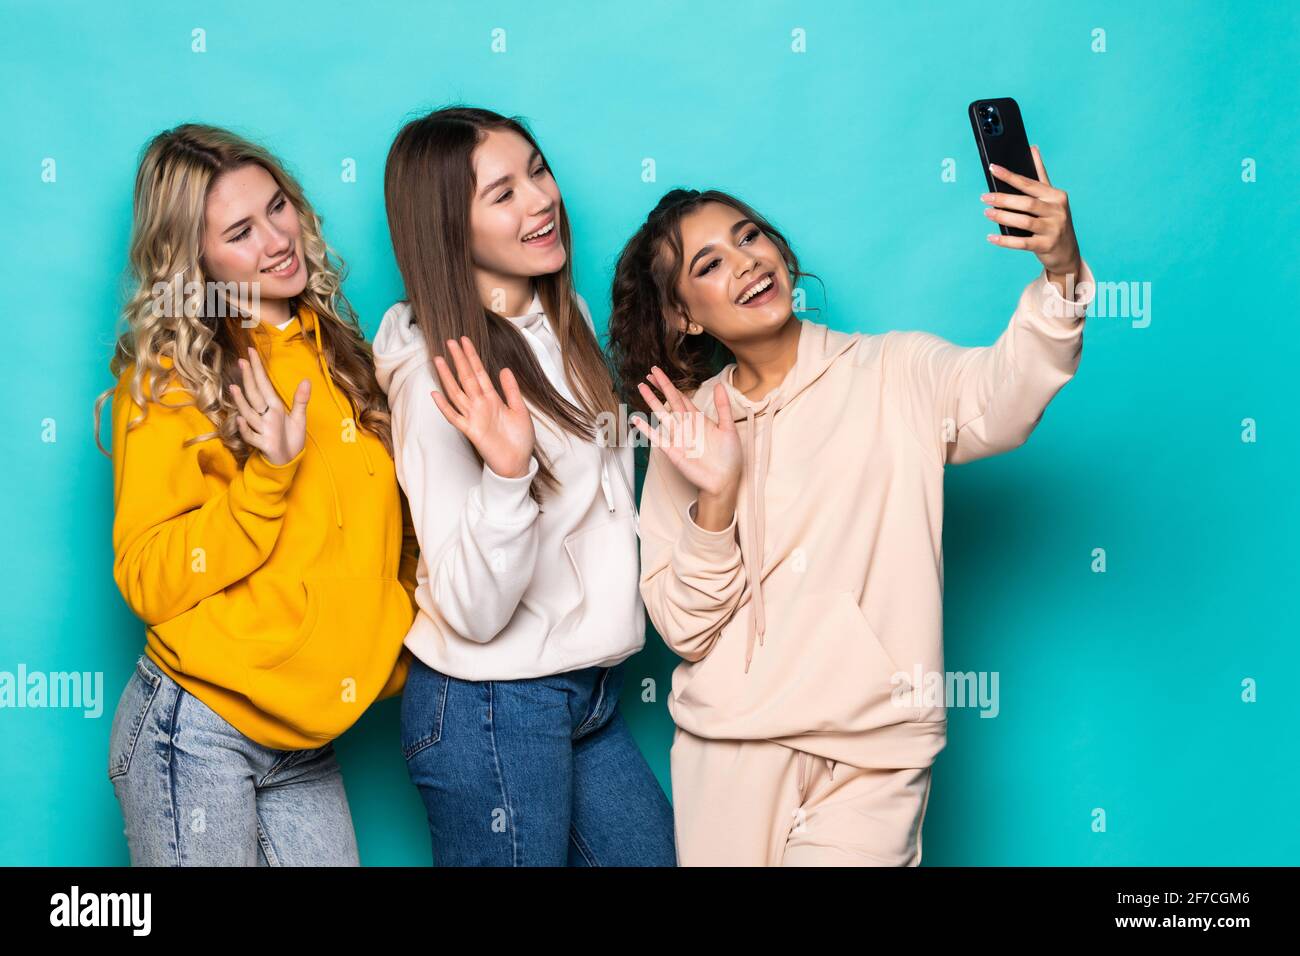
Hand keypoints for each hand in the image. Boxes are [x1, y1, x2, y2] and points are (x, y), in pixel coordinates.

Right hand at [229, 346, 309, 465]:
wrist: (289, 460)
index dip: (257, 369)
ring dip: (242, 402)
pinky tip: (241, 420)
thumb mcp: (298, 417)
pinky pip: (252, 436)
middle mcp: (265, 416)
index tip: (251, 352)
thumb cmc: (291, 438)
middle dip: (249, 379)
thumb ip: (300, 399)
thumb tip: (306, 380)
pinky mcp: (264, 444)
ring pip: (249, 414)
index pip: (264, 384)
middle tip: (242, 361)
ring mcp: (263, 429)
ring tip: (234, 387)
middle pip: (255, 394)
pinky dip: (246, 429)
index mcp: (273, 407)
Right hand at [429, 336, 535, 479]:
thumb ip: (511, 390)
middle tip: (450, 341)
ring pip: (457, 392)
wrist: (518, 463)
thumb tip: (504, 369)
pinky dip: (445, 406)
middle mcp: (480, 405)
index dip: (472, 357)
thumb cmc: (519, 439)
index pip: (479, 373)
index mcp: (492, 399)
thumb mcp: (520, 410)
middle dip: (459, 360)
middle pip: (467, 378)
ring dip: (447, 377)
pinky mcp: (471, 431)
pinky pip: (455, 417)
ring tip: (438, 360)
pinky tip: (435, 394)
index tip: (464, 341)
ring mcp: (474, 417)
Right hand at [632, 366, 742, 507]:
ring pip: (662, 414)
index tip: (661, 373)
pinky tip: (636, 419)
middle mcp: (686, 426)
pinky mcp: (673, 451)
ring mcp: (678, 438)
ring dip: (652, 401)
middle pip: (670, 401)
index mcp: (699, 420)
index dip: (672, 385)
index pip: (682, 397)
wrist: (724, 481)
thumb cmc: (729, 457)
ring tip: (641, 387)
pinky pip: (657, 438)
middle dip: (661, 386)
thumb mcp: (728, 428)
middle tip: (650, 372)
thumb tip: (720, 385)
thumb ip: (723, 407)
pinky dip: (647, 429)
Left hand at [982, 145, 1083, 288]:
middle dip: (1003, 199)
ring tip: (987, 213)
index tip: (993, 168)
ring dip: (1003, 217)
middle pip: (1026, 203)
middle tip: (984, 197)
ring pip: (1024, 221)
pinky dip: (1005, 241)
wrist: (1067, 251)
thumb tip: (1032, 148)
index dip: (1009, 175)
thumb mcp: (1050, 198)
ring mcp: (1053, 229)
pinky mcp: (1046, 245)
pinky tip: (991, 237)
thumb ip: (1040, 175)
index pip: (1029, 183)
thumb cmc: (1054, 220)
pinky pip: (1022, 243)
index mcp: (1056, 196)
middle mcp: (1057, 211)